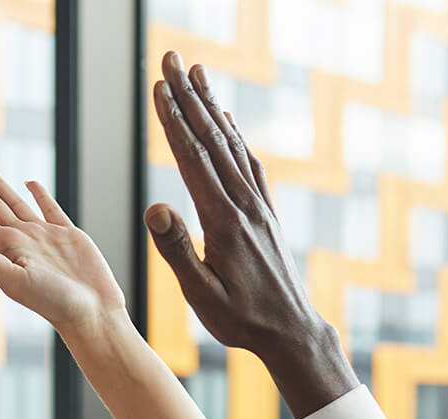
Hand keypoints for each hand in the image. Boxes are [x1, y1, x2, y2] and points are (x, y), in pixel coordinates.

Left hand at [0, 161, 126, 338]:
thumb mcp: (14, 282)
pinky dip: (39, 194)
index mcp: (4, 248)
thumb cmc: (53, 302)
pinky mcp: (66, 234)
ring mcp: (42, 236)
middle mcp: (20, 240)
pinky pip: (49, 208)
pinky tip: (30, 183)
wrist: (91, 311)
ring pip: (13, 202)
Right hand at [147, 51, 354, 416]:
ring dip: (211, 106)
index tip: (159, 86)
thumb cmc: (241, 319)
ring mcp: (258, 206)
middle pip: (211, 139)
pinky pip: (249, 163)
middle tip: (170, 58)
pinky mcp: (266, 213)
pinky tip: (228, 121)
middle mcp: (244, 204)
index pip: (192, 159)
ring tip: (196, 72)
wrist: (291, 331)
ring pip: (231, 144)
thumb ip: (177, 250)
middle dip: (188, 96)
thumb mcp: (201, 294)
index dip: (175, 120)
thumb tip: (156, 207)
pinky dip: (235, 136)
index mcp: (223, 221)